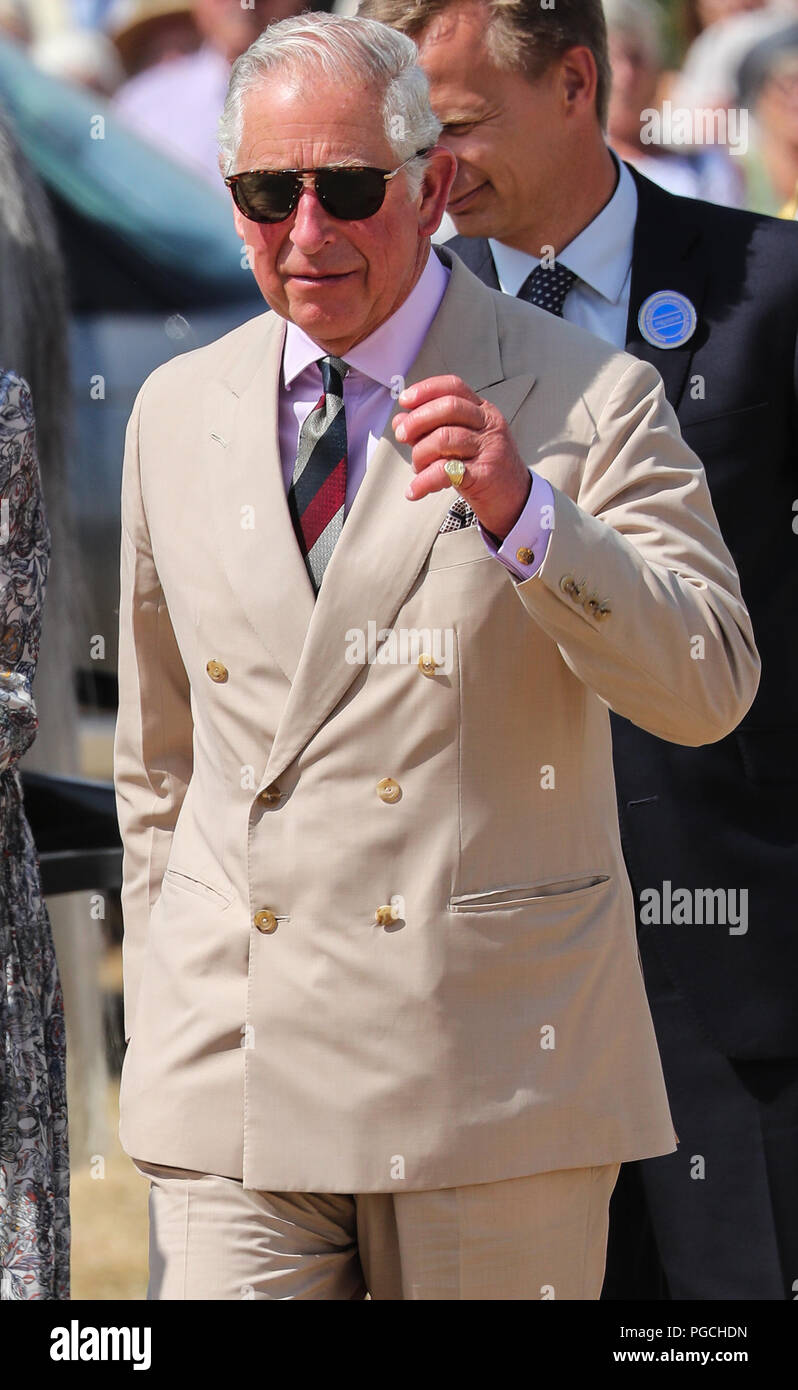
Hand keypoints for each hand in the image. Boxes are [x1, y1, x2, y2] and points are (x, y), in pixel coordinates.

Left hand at [392, 374, 531, 539]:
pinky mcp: (486, 474)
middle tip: (401, 435)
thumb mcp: (458, 443)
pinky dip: (425, 482)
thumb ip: (430, 429)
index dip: (426, 390)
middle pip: (449, 408)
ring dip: (420, 453)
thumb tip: (400, 420)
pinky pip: (447, 472)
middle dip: (418, 419)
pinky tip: (414, 491)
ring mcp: (490, 448)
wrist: (513, 499)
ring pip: (446, 438)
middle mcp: (489, 425)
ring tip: (417, 468)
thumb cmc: (481, 467)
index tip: (404, 401)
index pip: (454, 387)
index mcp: (483, 410)